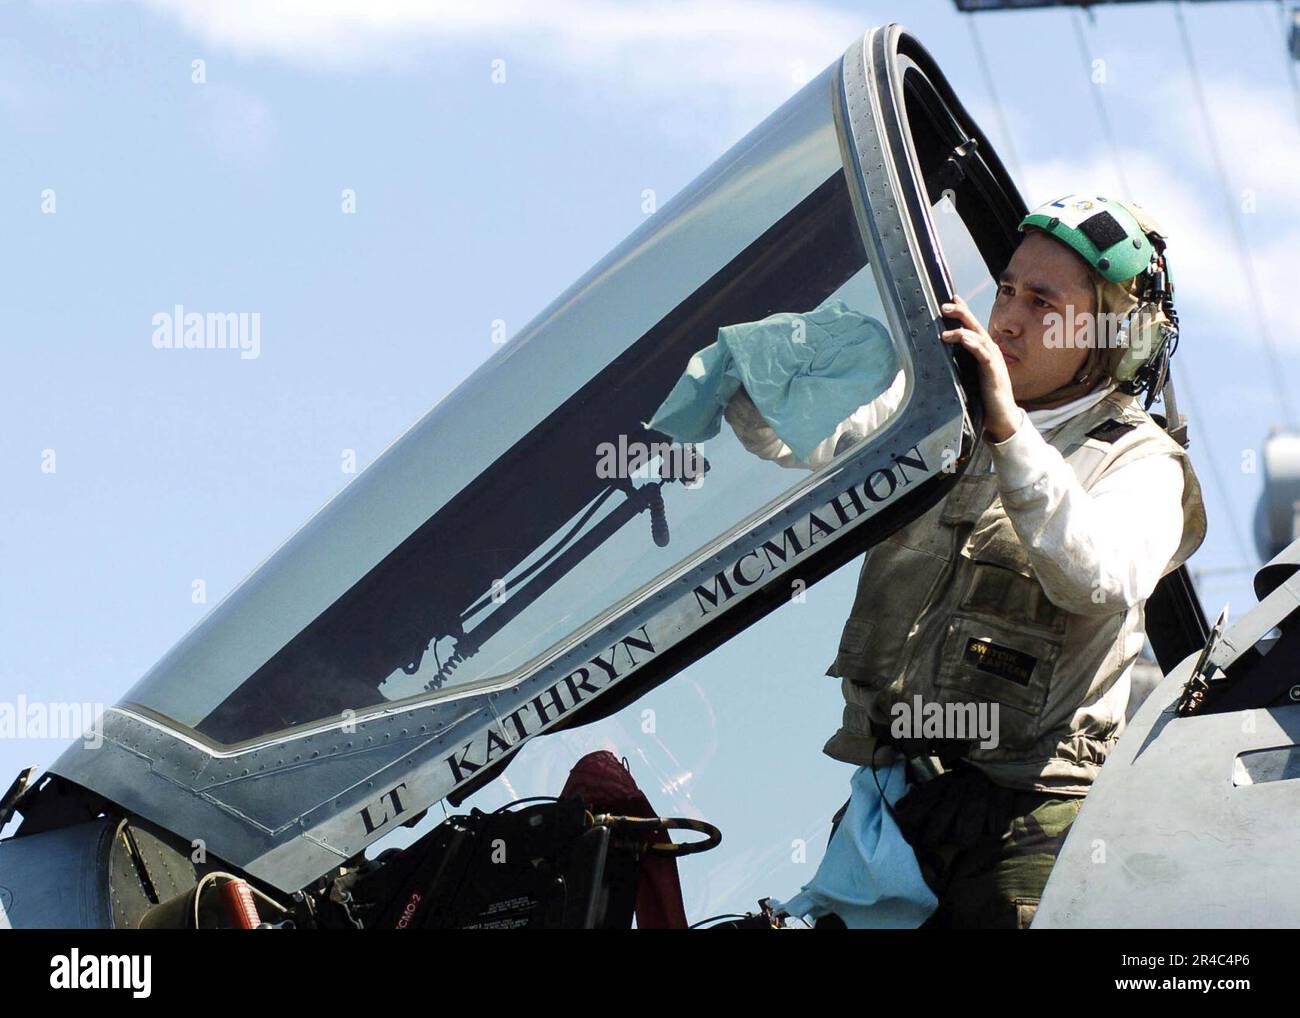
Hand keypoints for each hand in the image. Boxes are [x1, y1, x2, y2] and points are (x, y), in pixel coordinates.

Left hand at [940, 294, 1021, 441]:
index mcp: (984, 352)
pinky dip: (972, 345)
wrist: (1002, 417)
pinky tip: (962, 339)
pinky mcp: (994, 372)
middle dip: (961, 313)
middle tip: (945, 305)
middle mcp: (990, 352)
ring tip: (945, 325)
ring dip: (962, 329)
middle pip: (975, 326)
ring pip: (979, 337)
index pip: (973, 327)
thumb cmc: (984, 398)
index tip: (952, 298)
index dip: (964, 312)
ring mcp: (994, 361)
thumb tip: (939, 358)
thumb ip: (959, 365)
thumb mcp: (968, 377)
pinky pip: (983, 355)